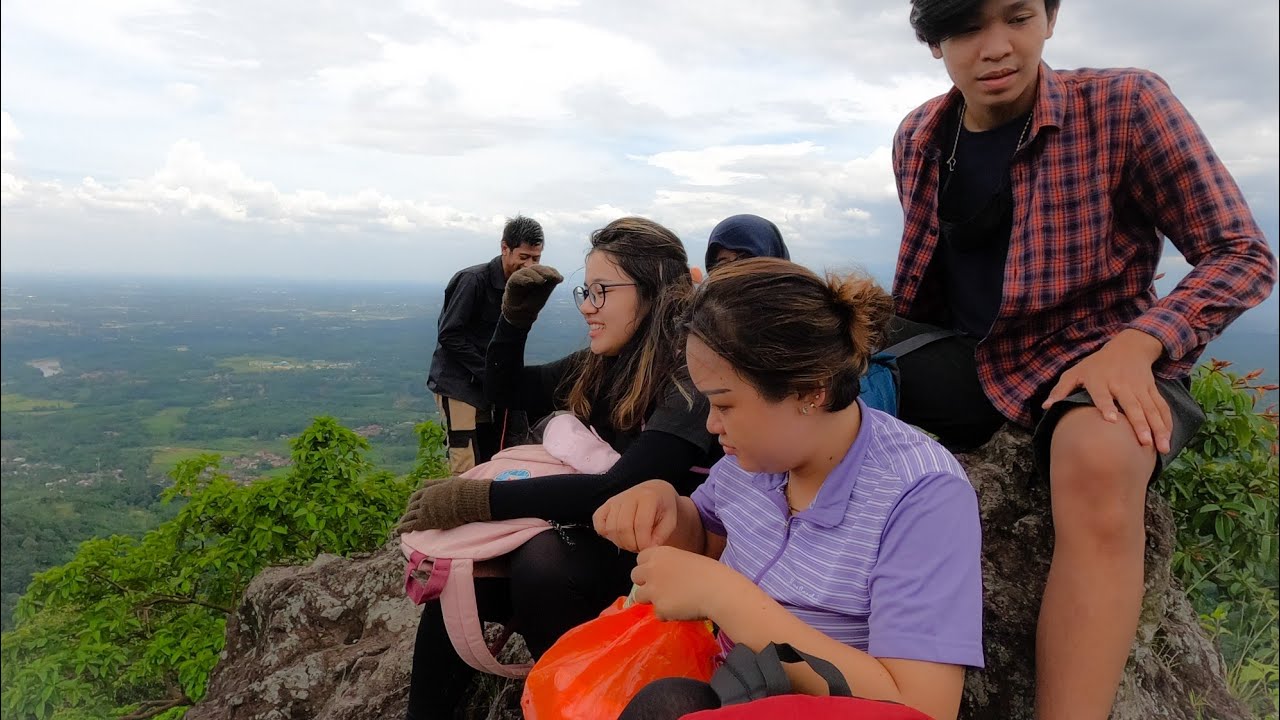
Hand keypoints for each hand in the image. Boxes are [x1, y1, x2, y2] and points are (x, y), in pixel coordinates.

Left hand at [396, 477, 492, 532]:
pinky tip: (399, 531)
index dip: (412, 503)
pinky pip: (411, 525)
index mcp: (429, 490)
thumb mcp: (448, 482)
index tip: (410, 507)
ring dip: (404, 521)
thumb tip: (423, 482)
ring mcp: (425, 510)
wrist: (467, 500)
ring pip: (410, 516)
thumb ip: (435, 483)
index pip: (416, 497)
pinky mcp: (427, 521)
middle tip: (405, 518)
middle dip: (407, 513)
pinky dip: (403, 528)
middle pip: (412, 507)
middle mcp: (425, 500)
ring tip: (400, 526)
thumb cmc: (462, 491)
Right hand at [501, 265, 563, 328]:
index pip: (546, 269)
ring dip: (535, 275)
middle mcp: (529, 273)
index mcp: (538, 274)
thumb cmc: (533, 301)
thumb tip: (561, 277)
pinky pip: (517, 277)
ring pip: (528, 271)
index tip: (559, 278)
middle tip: (551, 277)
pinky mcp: (512, 281)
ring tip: (541, 281)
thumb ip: (552, 283)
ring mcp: (520, 276)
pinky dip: (524, 279)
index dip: (552, 272)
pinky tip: (530, 282)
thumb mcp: (545, 291)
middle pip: (537, 268)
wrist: (522, 312)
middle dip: (545, 272)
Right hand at [593, 479, 679, 551]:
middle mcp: (629, 496)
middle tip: (639, 548)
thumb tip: (648, 549)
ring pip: (610, 528)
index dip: (644, 542)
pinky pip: (598, 523)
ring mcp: (615, 500)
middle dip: (631, 545)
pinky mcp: (605, 505)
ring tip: (632, 543)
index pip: (641, 525)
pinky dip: (606, 534)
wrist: (655, 491)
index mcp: (648, 497)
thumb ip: (661, 535)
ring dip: (620, 542)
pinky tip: (619, 536)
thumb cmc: (664, 508)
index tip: (649, 549)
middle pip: (623, 527)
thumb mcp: (670, 521)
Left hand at [631, 546, 737, 621]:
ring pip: (639, 597)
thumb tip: (664, 577)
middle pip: (635, 576)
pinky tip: (682, 610)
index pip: (641, 558)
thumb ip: (670, 566)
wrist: (719, 590)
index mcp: (660, 553)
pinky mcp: (659, 608)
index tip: (658, 573)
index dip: (648, 566)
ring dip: (652, 599)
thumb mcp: (685, 560)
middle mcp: (652, 569)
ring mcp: (653, 589)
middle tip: (660, 589)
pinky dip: (667, 614)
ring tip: (671, 601)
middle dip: (644, 583)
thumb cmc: (710, 573)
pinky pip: (658, 613)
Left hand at [1042, 329, 1171, 452]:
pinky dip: (1166, 422)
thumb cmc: (1095, 365)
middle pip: (1132, 405)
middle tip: (1144, 442)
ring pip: (1151, 409)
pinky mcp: (1152, 390)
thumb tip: (1045, 406)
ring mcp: (1139, 388)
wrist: (1128, 347)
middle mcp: (1121, 384)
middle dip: (1140, 424)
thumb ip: (1061, 390)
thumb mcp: (1075, 372)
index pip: (1103, 394)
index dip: (1107, 406)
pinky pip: (1161, 407)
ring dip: (1158, 428)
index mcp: (1100, 380)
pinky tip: (1168, 438)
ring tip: (1162, 447)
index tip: (1111, 420)